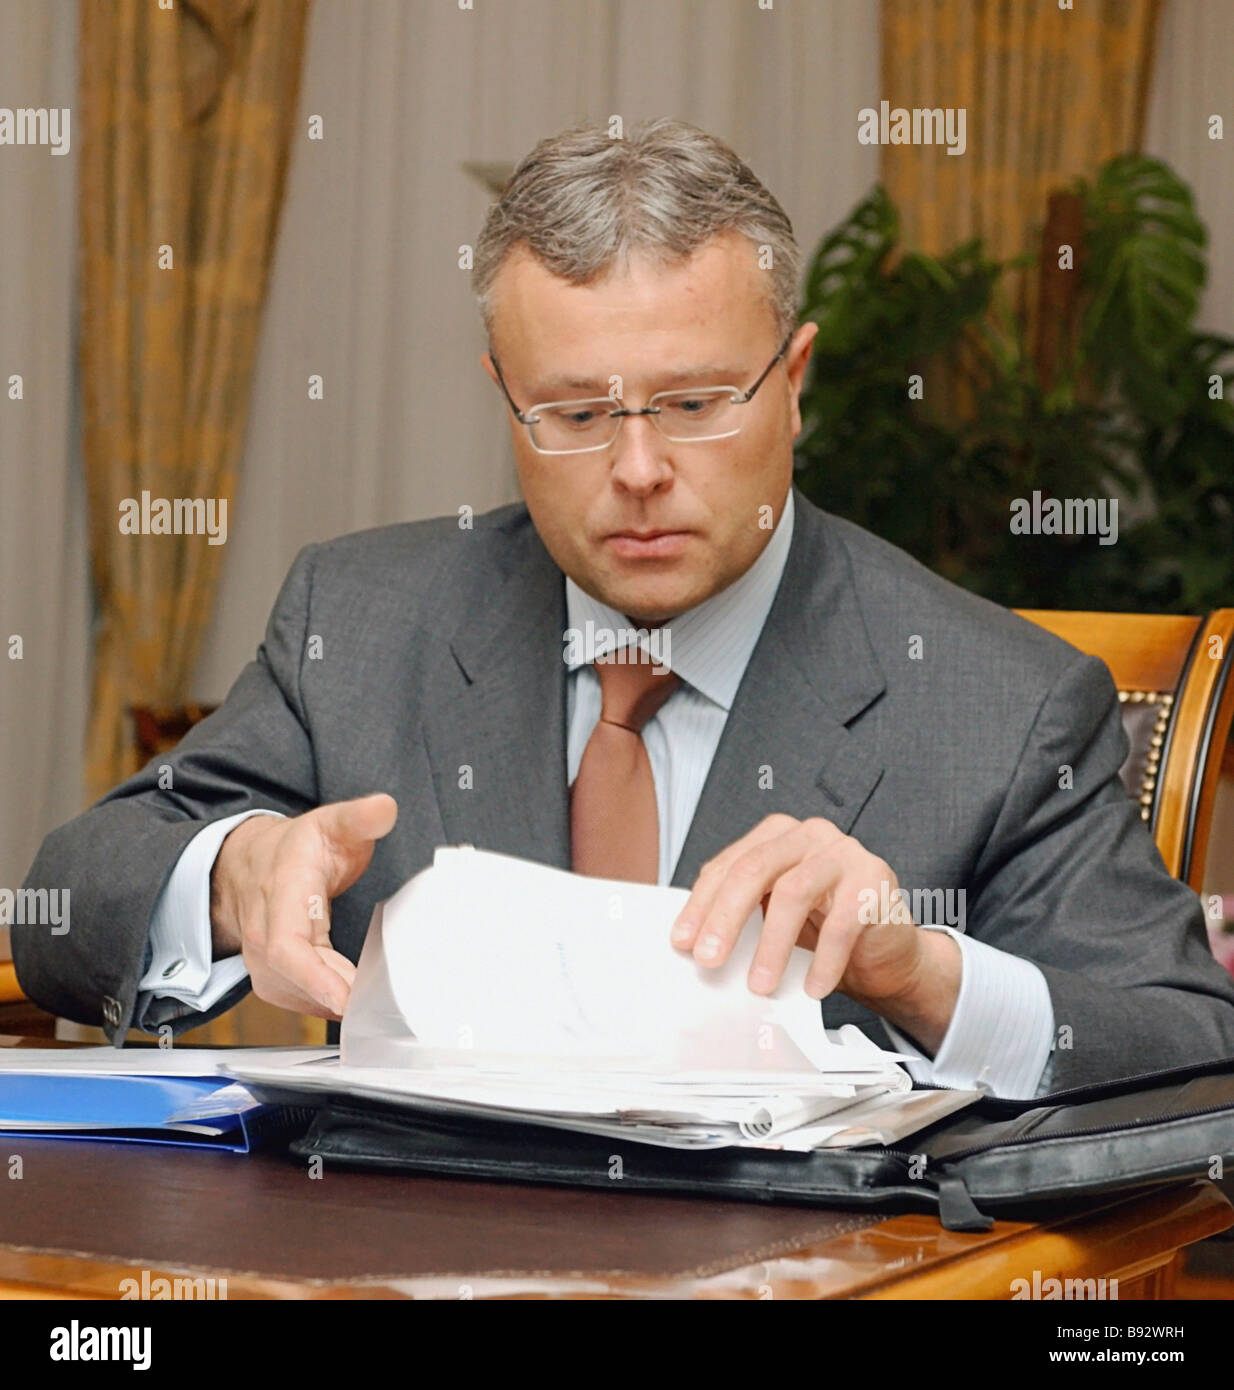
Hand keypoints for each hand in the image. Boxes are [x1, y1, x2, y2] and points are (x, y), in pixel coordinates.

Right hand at [210, 793, 397, 1019]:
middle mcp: (265, 932)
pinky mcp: (273, 975)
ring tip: (375, 1003)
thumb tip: (384, 808)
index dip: (314, 977)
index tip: (345, 998)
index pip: (285, 945)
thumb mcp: (330, 824)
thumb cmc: (294, 849)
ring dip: (334, 1003)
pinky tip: (355, 1001)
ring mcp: (264, 958)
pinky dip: (326, 1004)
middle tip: (382, 1005)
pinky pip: (298, 999)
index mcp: (282, 894)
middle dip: (338, 997)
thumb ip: (360, 818)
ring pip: (295, 995)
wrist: (250, 863)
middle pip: (294, 981)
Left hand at [670, 814, 960, 1051]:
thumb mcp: (774, 913)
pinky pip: (841, 923)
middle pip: (755, 870)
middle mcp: (808, 835)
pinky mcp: (874, 879)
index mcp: (777, 835)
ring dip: (772, 946)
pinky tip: (812, 986)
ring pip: (793, 893)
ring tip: (760, 984)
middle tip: (709, 959)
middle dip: (726, 918)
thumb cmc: (824, 927)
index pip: (729, 865)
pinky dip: (823, 960)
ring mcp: (843, 853)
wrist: (885, 949)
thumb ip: (741, 913)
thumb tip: (693, 942)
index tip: (683, 940)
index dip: (701, 905)